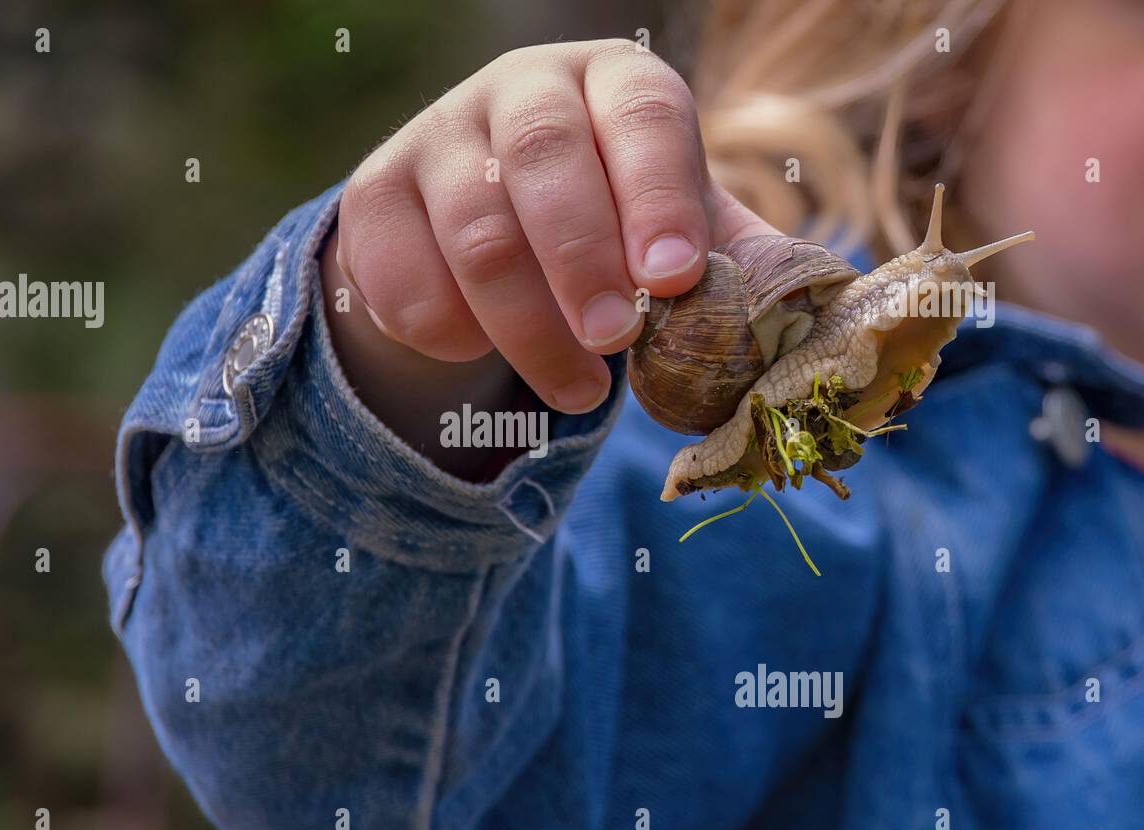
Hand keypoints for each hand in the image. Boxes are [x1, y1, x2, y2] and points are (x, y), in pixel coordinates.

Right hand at [321, 39, 775, 470]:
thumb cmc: (605, 221)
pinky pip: (403, 280)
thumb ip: (734, 261)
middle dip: (582, 260)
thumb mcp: (674, 228)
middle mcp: (520, 90)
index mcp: (614, 83)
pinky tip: (487, 351)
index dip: (659, 195)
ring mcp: (436, 136)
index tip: (674, 280)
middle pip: (543, 158)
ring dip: (528, 327)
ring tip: (577, 390)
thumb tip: (813, 315)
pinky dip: (452, 335)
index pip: (642, 114)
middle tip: (613, 340)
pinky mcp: (373, 197)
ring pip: (474, 232)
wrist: (483, 225)